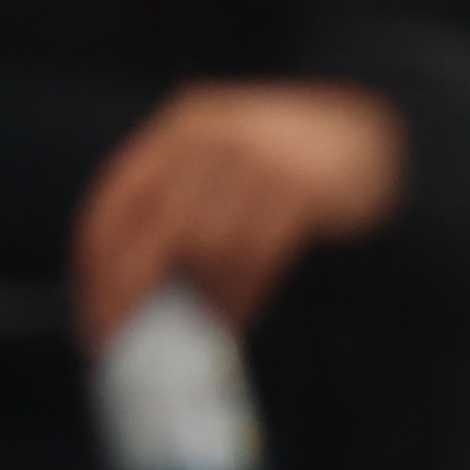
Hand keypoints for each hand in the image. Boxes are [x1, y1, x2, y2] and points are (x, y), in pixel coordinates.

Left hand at [73, 80, 406, 346]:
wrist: (372, 134)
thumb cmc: (293, 159)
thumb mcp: (225, 157)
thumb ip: (184, 201)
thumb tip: (143, 286)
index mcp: (180, 129)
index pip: (113, 204)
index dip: (97, 268)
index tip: (98, 316)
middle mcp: (210, 140)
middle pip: (150, 229)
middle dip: (132, 293)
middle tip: (129, 341)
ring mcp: (257, 163)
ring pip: (206, 250)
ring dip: (200, 302)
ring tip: (201, 333)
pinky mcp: (300, 191)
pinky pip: (255, 257)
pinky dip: (239, 296)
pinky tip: (234, 319)